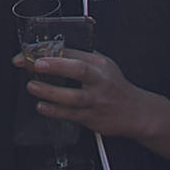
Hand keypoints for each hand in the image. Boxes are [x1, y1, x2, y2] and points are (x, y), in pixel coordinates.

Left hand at [19, 43, 169, 143]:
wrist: (136, 112)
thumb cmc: (116, 87)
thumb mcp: (105, 67)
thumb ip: (83, 59)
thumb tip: (53, 53)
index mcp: (100, 64)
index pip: (75, 52)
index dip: (52, 51)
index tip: (33, 52)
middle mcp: (100, 80)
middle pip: (79, 70)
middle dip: (56, 66)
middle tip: (36, 64)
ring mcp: (97, 100)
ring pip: (74, 96)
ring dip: (51, 92)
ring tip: (33, 87)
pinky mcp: (94, 118)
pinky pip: (72, 115)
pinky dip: (55, 111)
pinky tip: (42, 107)